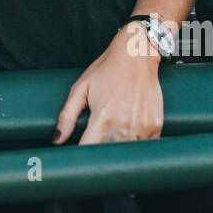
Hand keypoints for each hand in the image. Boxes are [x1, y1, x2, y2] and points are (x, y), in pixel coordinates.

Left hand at [53, 25, 163, 144]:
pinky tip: (129, 132)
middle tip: (97, 145)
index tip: (79, 156)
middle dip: (102, 155)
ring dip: (120, 151)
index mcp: (103, 117)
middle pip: (110, 155)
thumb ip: (67, 116)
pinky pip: (145, 147)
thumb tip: (57, 140)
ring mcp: (142, 126)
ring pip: (128, 154)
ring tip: (113, 137)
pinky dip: (136, 144)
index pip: (89, 150)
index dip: (82, 156)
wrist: (137, 55)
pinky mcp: (156, 126)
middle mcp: (124, 125)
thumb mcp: (81, 88)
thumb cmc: (106, 71)